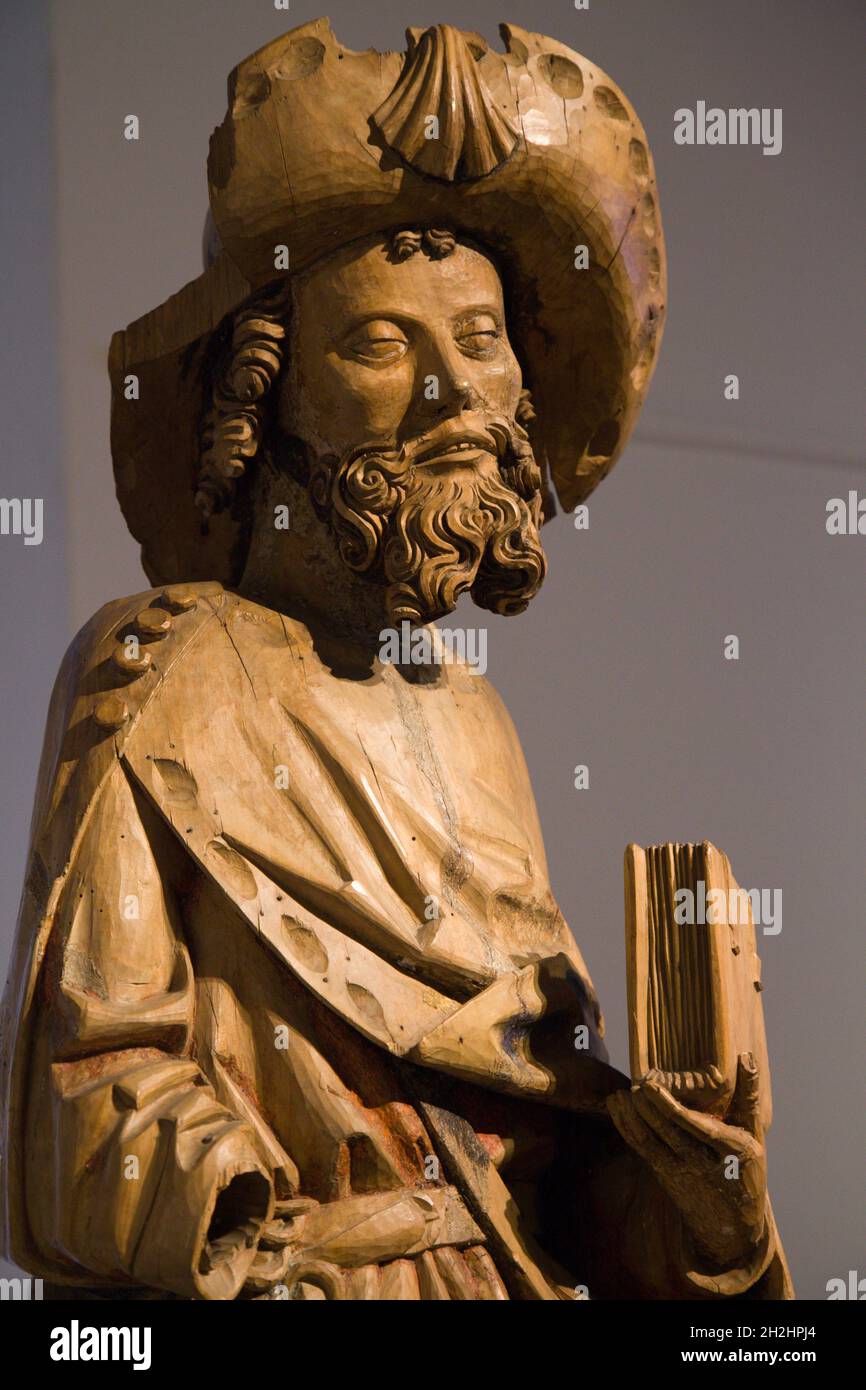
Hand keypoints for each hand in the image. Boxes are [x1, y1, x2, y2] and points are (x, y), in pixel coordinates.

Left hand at [607, 1053, 767, 1268]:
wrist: (732, 1226)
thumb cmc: (748, 1170)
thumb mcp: (754, 1135)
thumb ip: (748, 1096)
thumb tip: (746, 1058)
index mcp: (729, 1149)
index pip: (695, 1126)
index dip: (670, 1107)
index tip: (651, 1085)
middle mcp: (702, 1163)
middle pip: (669, 1133)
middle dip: (648, 1108)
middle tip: (635, 1082)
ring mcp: (680, 1171)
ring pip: (650, 1142)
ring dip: (632, 1117)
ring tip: (620, 1094)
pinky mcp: (663, 1175)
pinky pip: (642, 1150)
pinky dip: (627, 1128)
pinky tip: (617, 1107)